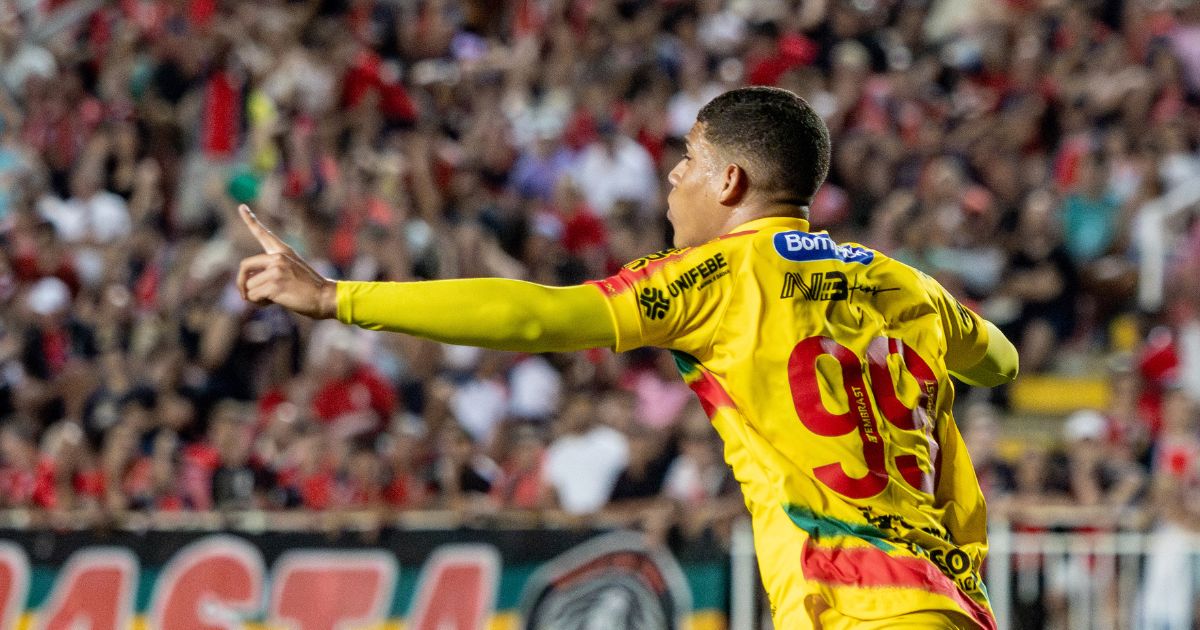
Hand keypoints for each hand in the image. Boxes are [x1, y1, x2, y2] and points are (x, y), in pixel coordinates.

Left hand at [236, 204, 336, 318]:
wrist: (326, 297)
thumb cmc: (309, 289)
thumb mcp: (293, 272)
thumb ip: (272, 271)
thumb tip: (247, 287)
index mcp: (283, 252)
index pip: (263, 234)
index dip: (250, 220)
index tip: (241, 207)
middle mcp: (278, 257)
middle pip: (245, 266)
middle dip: (241, 282)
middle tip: (245, 295)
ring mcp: (276, 270)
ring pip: (249, 286)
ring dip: (256, 297)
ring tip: (273, 299)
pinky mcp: (274, 284)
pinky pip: (253, 295)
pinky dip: (259, 303)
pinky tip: (274, 302)